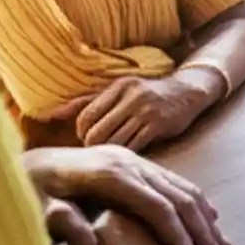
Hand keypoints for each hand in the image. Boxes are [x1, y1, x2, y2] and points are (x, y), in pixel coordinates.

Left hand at [23, 144, 231, 244]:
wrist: (24, 163)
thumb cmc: (27, 191)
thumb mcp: (33, 209)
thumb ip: (62, 226)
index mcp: (109, 174)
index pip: (157, 208)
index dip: (178, 238)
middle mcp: (129, 163)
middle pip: (178, 198)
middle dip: (201, 234)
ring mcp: (135, 160)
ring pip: (183, 189)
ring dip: (205, 220)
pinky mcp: (136, 164)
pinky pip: (175, 182)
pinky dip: (196, 203)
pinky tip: (209, 219)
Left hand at [65, 72, 215, 151]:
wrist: (188, 92)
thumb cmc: (150, 94)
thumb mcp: (123, 90)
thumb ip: (94, 102)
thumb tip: (55, 113)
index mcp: (119, 86)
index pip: (86, 115)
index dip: (81, 133)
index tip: (86, 140)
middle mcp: (131, 97)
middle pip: (98, 131)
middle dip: (93, 147)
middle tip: (97, 152)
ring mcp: (146, 111)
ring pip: (115, 141)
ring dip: (110, 153)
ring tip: (110, 158)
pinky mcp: (159, 125)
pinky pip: (135, 146)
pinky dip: (128, 155)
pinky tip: (128, 158)